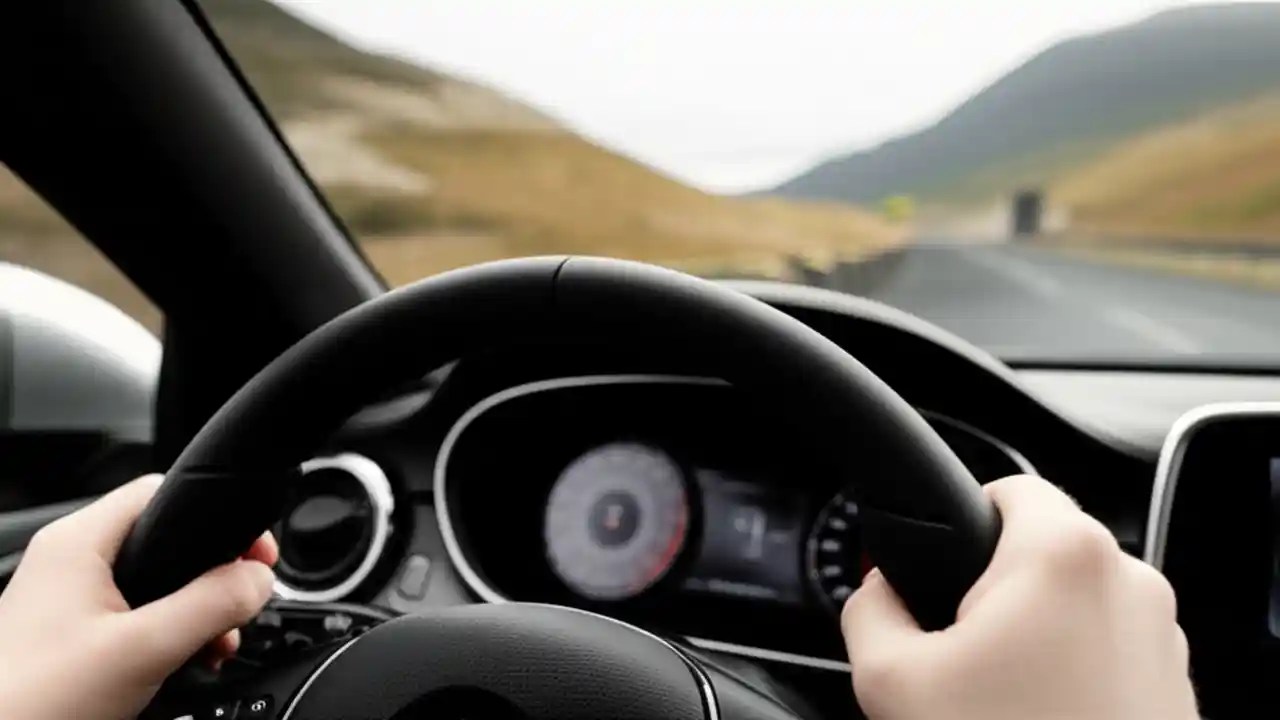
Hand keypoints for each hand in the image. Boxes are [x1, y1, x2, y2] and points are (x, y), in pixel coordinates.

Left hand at [0, 476, 277, 719]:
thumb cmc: (32, 704)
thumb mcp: (144, 649)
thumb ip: (211, 606)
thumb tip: (259, 579)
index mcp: (79, 542)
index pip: (164, 492)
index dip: (220, 518)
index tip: (257, 555)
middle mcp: (69, 562)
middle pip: (167, 541)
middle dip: (212, 578)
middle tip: (239, 609)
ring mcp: (67, 600)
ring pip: (155, 583)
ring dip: (195, 612)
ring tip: (214, 648)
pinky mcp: (70, 636)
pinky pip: (135, 616)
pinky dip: (168, 634)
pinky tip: (183, 664)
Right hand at [843, 475, 1197, 719]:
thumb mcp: (891, 679)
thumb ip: (868, 607)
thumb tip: (877, 590)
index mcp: (1062, 554)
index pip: (1004, 485)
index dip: (955, 521)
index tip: (935, 565)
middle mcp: (1128, 579)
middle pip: (1037, 546)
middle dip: (991, 588)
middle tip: (957, 650)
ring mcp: (1161, 634)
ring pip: (1072, 599)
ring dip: (1032, 629)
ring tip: (998, 694)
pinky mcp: (1173, 682)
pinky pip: (1106, 646)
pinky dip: (1068, 666)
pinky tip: (1034, 715)